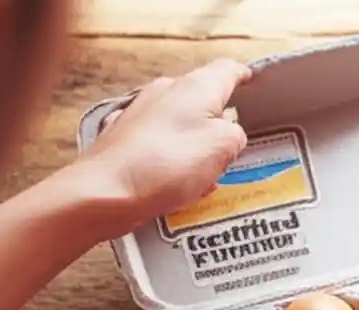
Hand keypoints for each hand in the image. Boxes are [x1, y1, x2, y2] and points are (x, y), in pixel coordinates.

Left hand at [76, 58, 251, 234]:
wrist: (105, 191)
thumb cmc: (168, 165)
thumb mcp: (224, 147)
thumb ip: (235, 135)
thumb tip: (228, 134)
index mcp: (194, 87)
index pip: (227, 70)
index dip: (244, 76)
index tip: (253, 81)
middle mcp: (164, 92)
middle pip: (201, 96)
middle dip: (219, 116)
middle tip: (234, 141)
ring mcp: (139, 112)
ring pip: (179, 120)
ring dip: (196, 140)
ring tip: (207, 170)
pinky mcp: (121, 137)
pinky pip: (158, 142)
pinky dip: (172, 157)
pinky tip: (176, 181)